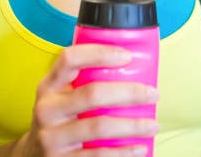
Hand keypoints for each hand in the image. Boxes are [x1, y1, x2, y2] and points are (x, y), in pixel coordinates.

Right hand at [18, 44, 158, 155]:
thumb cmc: (58, 119)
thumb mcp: (60, 96)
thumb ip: (82, 81)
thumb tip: (132, 65)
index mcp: (48, 86)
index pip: (70, 59)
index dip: (100, 53)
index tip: (128, 56)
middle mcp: (47, 109)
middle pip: (93, 94)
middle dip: (130, 92)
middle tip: (153, 94)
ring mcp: (51, 137)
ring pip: (99, 126)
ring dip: (133, 126)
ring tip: (153, 124)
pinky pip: (98, 156)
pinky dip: (123, 152)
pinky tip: (139, 147)